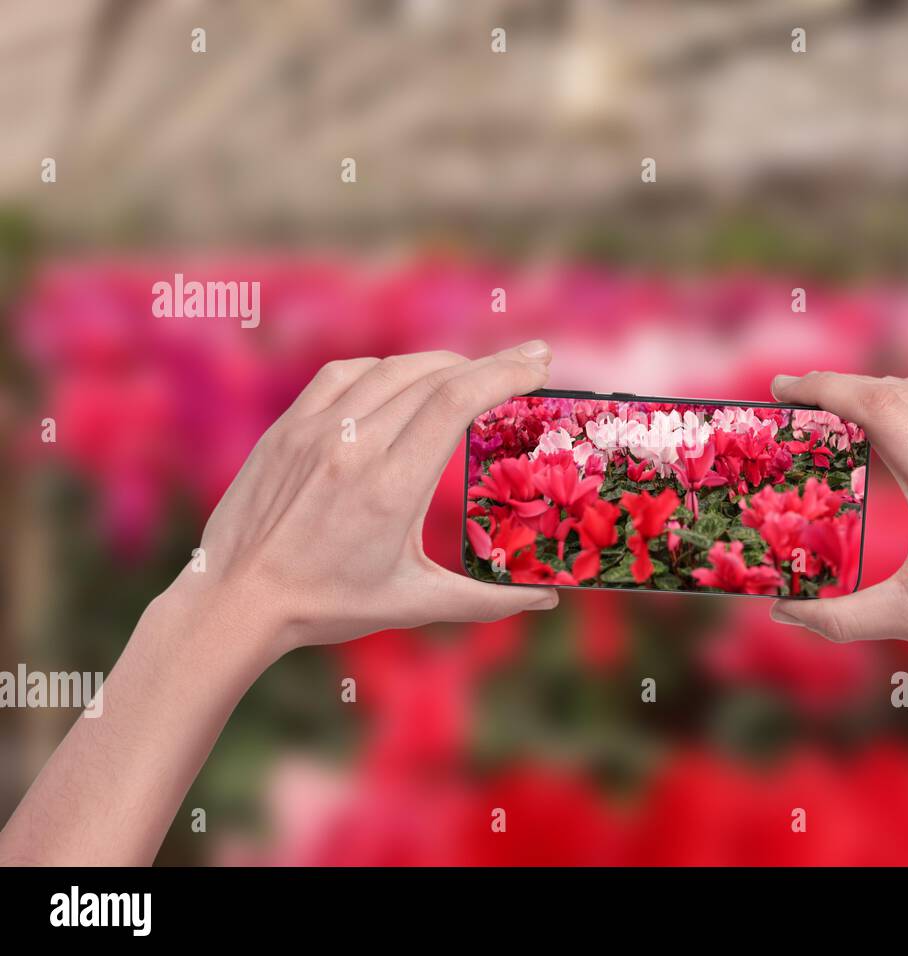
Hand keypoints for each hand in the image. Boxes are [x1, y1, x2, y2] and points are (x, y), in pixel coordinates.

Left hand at [170, 340, 559, 661]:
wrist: (236, 600)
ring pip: (391, 369)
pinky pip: (345, 374)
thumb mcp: (414, 604)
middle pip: (433, 377)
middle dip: (489, 364)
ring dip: (441, 363)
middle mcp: (353, 448)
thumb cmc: (328, 606)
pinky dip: (385, 370)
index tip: (540, 363)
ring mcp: (315, 431)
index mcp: (391, 488)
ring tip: (472, 373)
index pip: (455, 402)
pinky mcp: (287, 428)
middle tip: (529, 361)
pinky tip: (402, 381)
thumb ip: (487, 600)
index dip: (503, 373)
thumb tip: (548, 600)